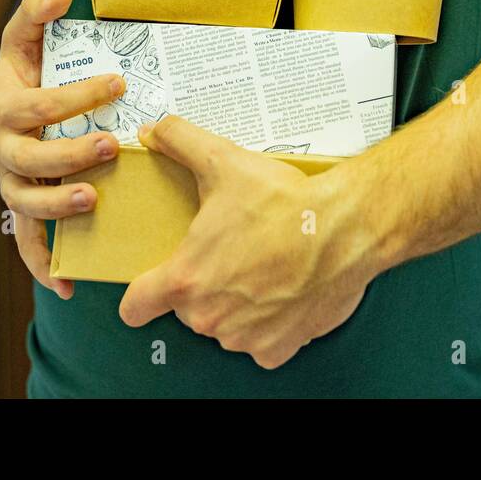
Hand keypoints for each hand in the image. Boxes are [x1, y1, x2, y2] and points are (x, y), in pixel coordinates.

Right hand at [0, 0, 124, 298]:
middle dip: (70, 154)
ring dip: (56, 207)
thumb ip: (35, 14)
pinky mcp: (19, 207)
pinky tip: (69, 286)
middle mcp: (3, 150)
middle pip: (32, 157)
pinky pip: (26, 244)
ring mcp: (10, 183)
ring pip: (25, 203)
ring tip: (91, 203)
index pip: (42, 102)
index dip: (78, 94)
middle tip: (110, 146)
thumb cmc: (16, 76)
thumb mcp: (20, 41)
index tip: (118, 83)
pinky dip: (43, 267)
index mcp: (5, 108)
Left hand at [118, 116, 381, 368]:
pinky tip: (283, 292)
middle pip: (188, 310)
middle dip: (204, 286)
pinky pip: (260, 344)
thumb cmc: (286, 203)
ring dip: (237, 306)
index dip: (140, 296)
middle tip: (230, 254)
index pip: (135, 307)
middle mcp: (208, 316)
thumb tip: (156, 131)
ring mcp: (243, 337)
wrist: (345, 229)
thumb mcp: (224, 161)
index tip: (152, 286)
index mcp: (186, 278)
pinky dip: (269, 325)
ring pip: (224, 326)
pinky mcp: (276, 348)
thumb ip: (181, 143)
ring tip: (262, 268)